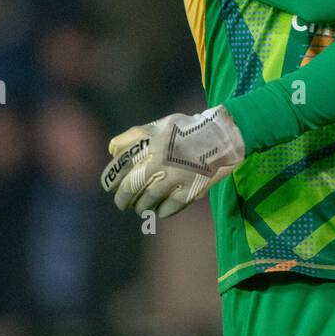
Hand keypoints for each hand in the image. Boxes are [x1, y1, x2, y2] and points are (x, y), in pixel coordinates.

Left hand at [100, 105, 244, 218]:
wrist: (224, 136)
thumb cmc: (189, 130)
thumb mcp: (161, 124)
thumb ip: (135, 135)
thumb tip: (111, 150)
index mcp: (150, 143)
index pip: (119, 166)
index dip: (110, 180)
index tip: (110, 187)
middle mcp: (159, 160)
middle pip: (130, 188)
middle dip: (122, 200)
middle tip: (123, 204)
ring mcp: (175, 177)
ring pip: (147, 201)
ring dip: (141, 207)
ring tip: (142, 207)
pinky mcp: (190, 190)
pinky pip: (168, 208)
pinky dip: (162, 211)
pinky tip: (161, 209)